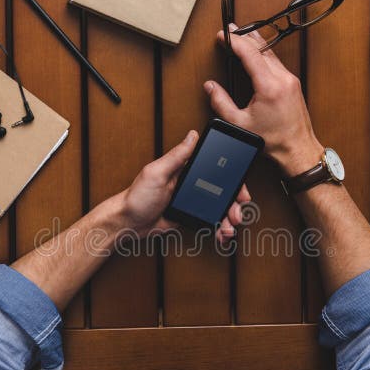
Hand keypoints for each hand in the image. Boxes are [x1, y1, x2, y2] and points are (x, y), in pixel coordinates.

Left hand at [119, 130, 251, 242]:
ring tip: (228, 228)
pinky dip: (218, 227)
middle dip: (234, 203)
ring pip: (219, 207)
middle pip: (223, 190)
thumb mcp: (156, 172)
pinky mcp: (190, 214)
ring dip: (228, 218)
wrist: (128, 223)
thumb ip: (176, 156)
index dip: (233, 179)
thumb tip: (192, 135)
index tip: (241, 190)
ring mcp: (192, 200)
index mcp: (185, 169)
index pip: (216, 169)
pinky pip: (210, 220)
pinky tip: (221, 233)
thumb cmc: (137, 196)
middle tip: (237, 214)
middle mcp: (191, 183)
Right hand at [204, 26, 323, 176]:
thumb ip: (221, 103)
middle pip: (261, 48)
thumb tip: (210, 87)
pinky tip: (257, 53)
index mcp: (269, 86)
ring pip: (271, 53)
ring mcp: (290, 79)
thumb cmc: (273, 140)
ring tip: (242, 36)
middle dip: (244, 37)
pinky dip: (264, 53)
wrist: (297, 149)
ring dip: (255, 43)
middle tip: (230, 30)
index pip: (250, 53)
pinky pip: (277, 61)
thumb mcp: (240, 123)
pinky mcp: (293, 83)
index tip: (223, 36)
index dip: (234, 41)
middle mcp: (283, 78)